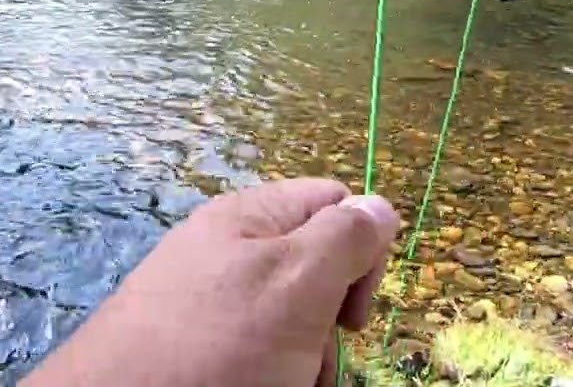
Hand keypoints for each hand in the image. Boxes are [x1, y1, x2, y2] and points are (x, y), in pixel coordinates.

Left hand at [21, 178, 399, 386]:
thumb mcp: (297, 282)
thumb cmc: (216, 346)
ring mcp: (207, 304)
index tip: (352, 312)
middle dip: (329, 322)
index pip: (335, 203)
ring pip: (289, 324)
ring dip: (305, 362)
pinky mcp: (194, 350)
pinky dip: (270, 375)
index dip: (362, 251)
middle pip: (315, 271)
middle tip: (313, 359)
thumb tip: (379, 206)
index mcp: (250, 217)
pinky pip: (254, 354)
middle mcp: (227, 253)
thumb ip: (345, 238)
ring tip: (284, 385)